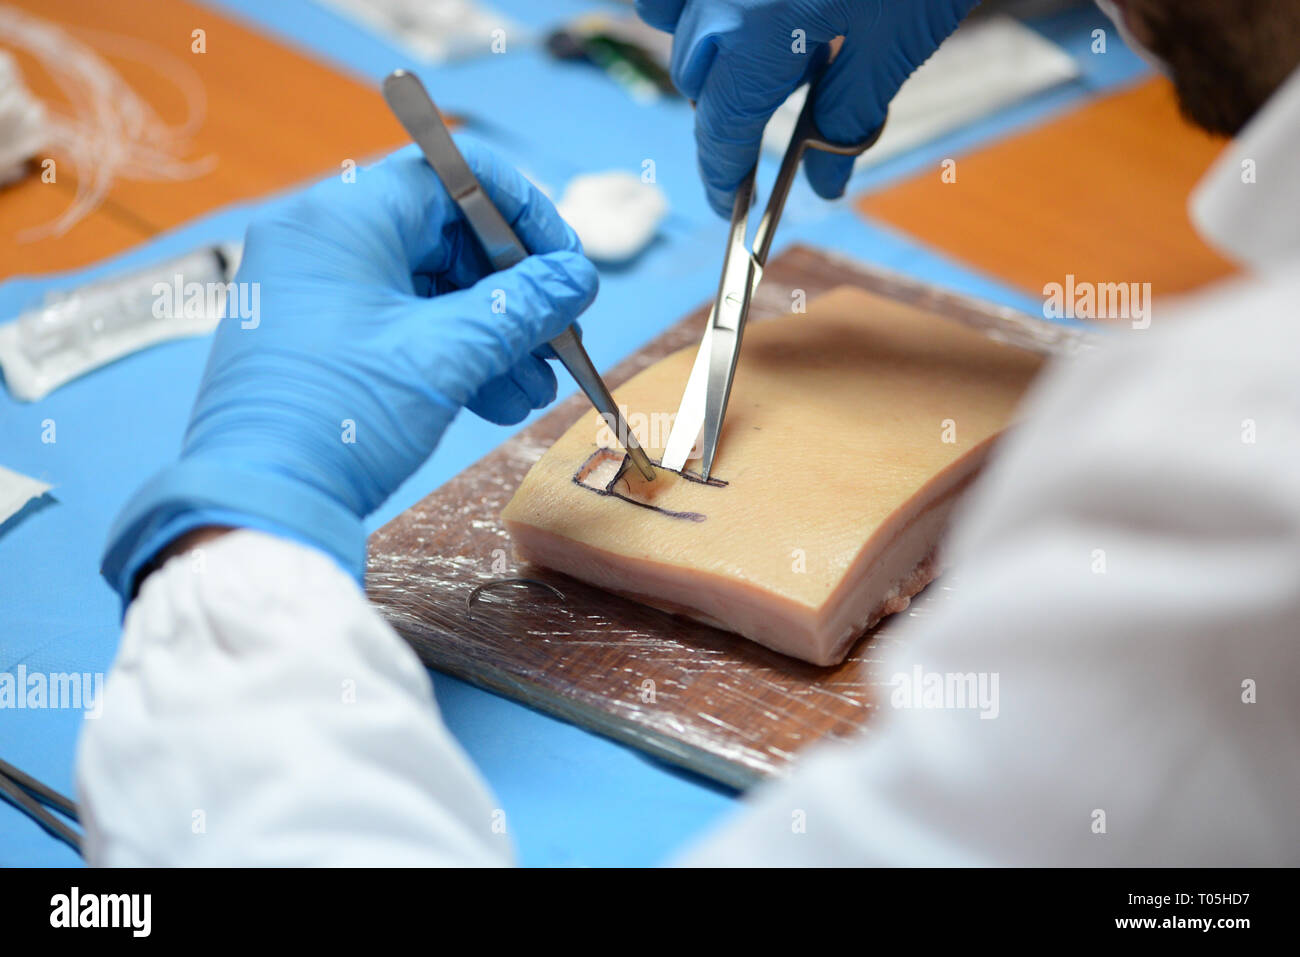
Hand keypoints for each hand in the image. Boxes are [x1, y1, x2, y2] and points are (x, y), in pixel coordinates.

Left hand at [102, 143, 597, 597]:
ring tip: (534, 388)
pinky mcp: (322, 336)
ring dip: (493, 334)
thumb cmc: (338, 416)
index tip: (566, 265)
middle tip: (559, 338)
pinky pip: (404, 324)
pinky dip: (453, 354)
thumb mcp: (447, 355)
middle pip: (449, 236)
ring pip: (432, 289)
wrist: (260, 502)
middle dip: (514, 293)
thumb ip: (521, 306)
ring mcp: (319, 289)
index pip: (456, 175)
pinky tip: (496, 399)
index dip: (526, 215)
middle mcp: (325, 239)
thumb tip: (576, 278)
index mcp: (344, 216)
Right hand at [636, 0, 980, 214]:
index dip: (723, 176)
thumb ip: (848, 115)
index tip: (733, 206)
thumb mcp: (895, 44)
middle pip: (698, 79)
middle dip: (726, 119)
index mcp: (759, 30)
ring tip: (763, 64)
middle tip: (767, 138)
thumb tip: (824, 180)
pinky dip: (700, 6)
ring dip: (710, 56)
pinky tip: (738, 15)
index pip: (721, 126)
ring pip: (683, 24)